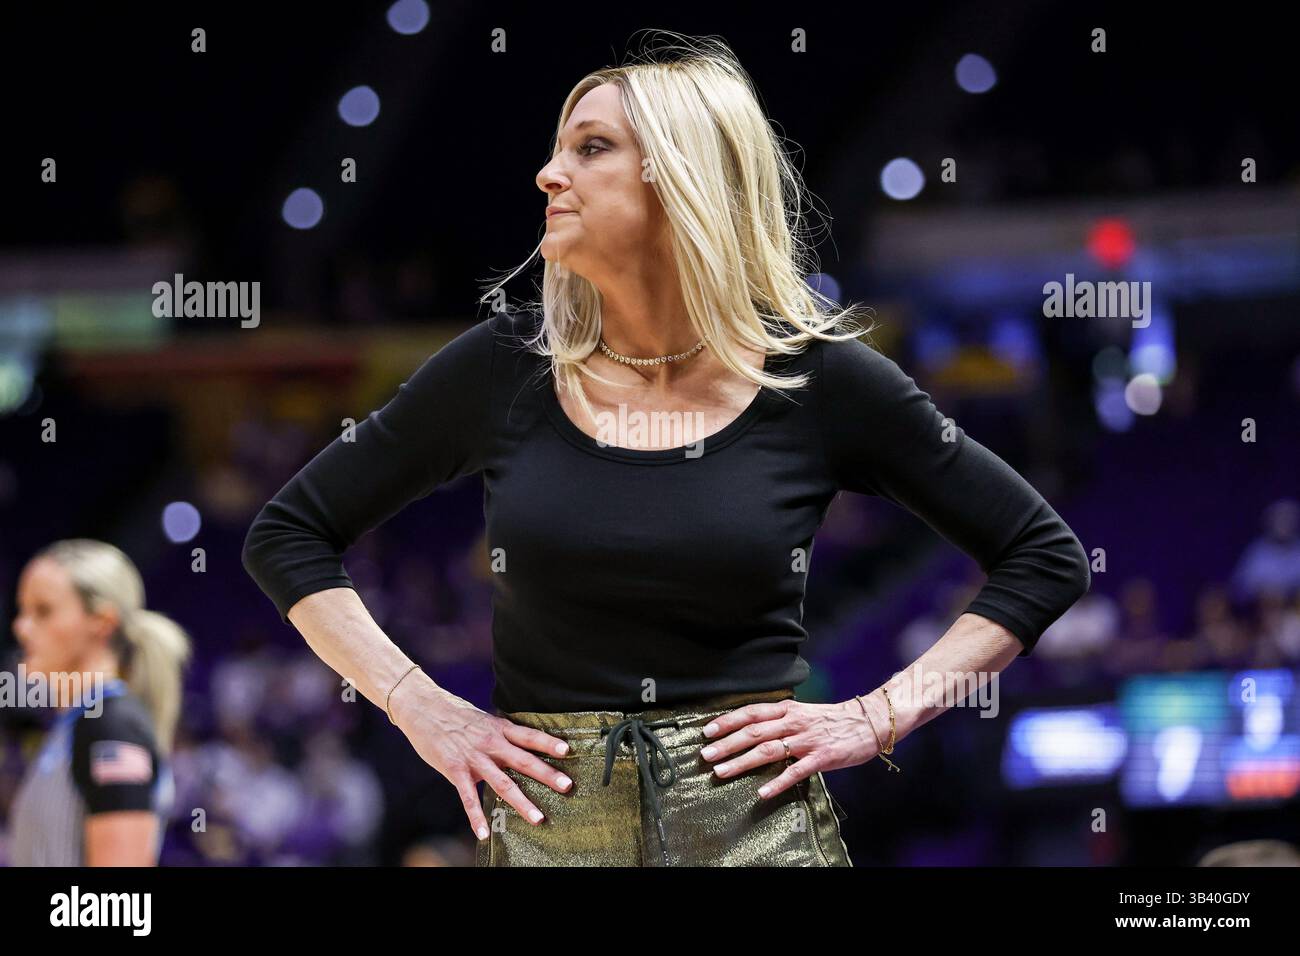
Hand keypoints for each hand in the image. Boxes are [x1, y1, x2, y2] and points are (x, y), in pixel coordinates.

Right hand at [389, 672, 572, 840]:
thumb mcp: (484, 719)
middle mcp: (491, 743)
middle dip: (546, 774)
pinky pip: (468, 798)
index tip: (567, 751)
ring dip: (522, 802)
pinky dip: (476, 817)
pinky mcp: (455, 770)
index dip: (548, 743)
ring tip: (538, 818)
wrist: (423, 708)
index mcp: (499, 728)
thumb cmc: (455, 714)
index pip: (529, 736)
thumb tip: (521, 742)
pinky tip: (484, 833)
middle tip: (567, 786)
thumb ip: (501, 733)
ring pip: (502, 783)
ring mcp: (474, 758)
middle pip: (523, 760)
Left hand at [698, 697, 882, 798]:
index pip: (751, 712)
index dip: (728, 721)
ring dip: (742, 762)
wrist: (869, 721)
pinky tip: (761, 792)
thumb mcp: (803, 712)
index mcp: (788, 710)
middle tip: (706, 755)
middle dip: (727, 743)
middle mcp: (793, 722)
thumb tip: (752, 727)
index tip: (707, 731)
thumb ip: (780, 718)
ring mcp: (807, 740)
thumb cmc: (834, 719)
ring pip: (768, 750)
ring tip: (722, 772)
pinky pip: (795, 772)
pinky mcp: (821, 757)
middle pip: (753, 731)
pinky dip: (777, 782)